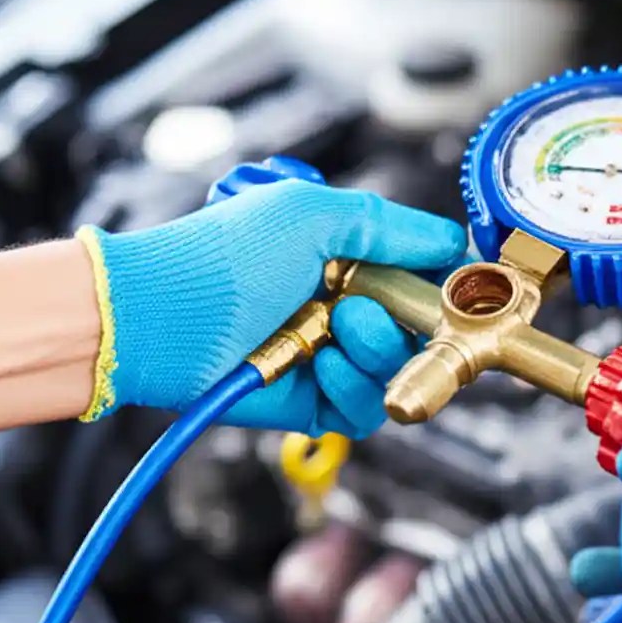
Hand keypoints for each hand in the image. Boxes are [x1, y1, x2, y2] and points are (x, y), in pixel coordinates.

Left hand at [77, 177, 466, 437]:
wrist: (158, 317)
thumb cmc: (221, 256)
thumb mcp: (312, 213)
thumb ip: (390, 225)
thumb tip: (453, 240)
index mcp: (345, 255)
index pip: (421, 274)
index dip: (446, 286)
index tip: (463, 291)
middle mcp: (341, 305)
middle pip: (419, 329)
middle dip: (407, 320)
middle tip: (367, 307)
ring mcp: (328, 354)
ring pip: (397, 372)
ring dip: (377, 352)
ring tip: (336, 331)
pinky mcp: (311, 402)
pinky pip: (364, 409)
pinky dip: (354, 389)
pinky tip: (324, 365)